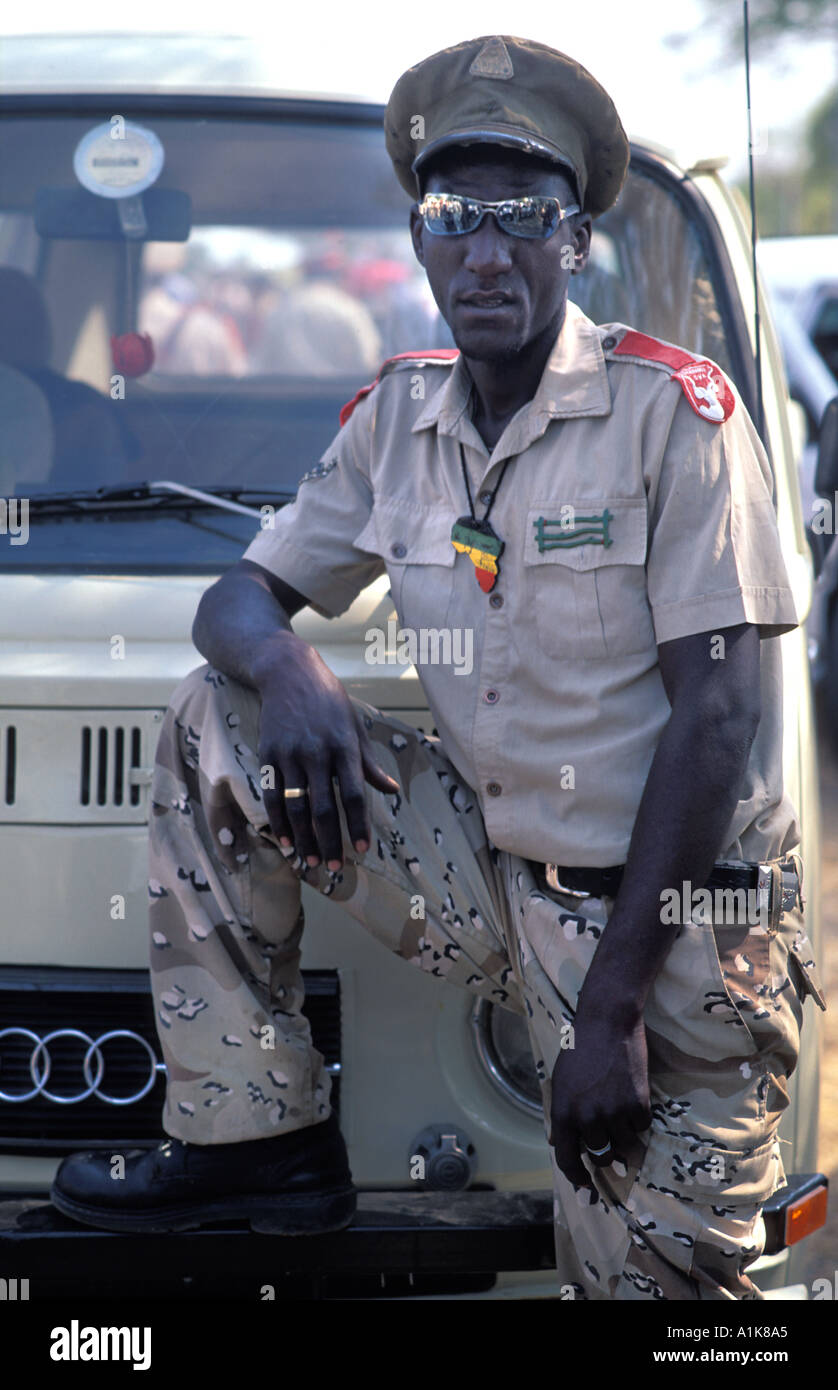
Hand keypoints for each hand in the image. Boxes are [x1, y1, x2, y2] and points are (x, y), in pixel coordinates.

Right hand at [253, 633, 398, 869]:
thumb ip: (369, 763)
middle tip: (336, 866)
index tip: (363, 849)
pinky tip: (283, 840)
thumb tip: (391, 791)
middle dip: (330, 840)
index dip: (358, 824)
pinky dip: (277, 821)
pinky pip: (271, 795)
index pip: (354, 793)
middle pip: (323, 806)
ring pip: (295, 806)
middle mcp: (317, 751)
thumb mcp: (355, 726)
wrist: (288, 672)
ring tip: (310, 861)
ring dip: (302, 838)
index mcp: (344, 745)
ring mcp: (289, 753)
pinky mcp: (267, 754)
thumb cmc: (329, 701)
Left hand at [549, 1001, 650, 1192]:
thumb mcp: (560, 1083)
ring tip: (618, 1102)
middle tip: (608, 1133)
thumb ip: (562, 1115)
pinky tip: (631, 1093)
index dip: (577, 1176)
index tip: (586, 1184)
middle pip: (601, 1156)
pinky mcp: (638, 1105)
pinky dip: (638, 1117)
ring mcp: (613, 1113)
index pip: (567, 1160)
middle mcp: (587, 1118)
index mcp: (563, 1114)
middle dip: (605, 1150)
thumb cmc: (579, 1050)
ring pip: (624, 1144)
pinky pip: (641, 1127)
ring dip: (623, 1131)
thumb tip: (560, 1145)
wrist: (606, 1022)